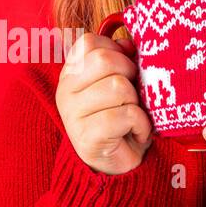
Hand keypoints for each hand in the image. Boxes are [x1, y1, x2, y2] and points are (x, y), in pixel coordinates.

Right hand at [56, 32, 153, 175]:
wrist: (119, 164)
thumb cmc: (122, 118)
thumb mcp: (121, 81)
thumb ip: (121, 58)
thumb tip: (129, 42)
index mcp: (71, 73)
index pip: (89, 42)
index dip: (116, 52)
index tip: (124, 72)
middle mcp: (65, 91)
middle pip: (105, 60)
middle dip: (129, 75)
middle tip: (131, 97)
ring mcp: (72, 115)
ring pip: (118, 87)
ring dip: (136, 103)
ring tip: (131, 117)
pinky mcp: (86, 138)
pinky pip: (125, 115)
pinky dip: (140, 124)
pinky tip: (135, 133)